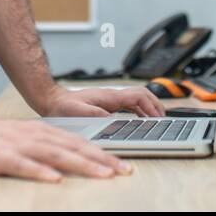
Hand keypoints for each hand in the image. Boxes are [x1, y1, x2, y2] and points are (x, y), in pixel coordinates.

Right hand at [0, 116, 134, 181]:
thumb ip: (43, 146)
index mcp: (38, 131)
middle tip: (123, 170)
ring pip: (54, 154)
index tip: (121, 164)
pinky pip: (22, 165)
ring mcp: (15, 145)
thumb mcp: (20, 138)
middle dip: (100, 159)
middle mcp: (31, 135)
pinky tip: (54, 179)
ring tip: (101, 174)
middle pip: (72, 147)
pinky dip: (39, 171)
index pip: (77, 142)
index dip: (100, 152)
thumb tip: (68, 159)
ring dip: (80, 164)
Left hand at [39, 85, 166, 118]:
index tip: (158, 118)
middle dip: (155, 105)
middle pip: (142, 95)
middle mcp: (113, 96)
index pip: (138, 96)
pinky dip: (140, 111)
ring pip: (137, 99)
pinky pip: (130, 105)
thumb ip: (95, 114)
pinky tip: (141, 120)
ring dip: (149, 108)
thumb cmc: (63, 107)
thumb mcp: (78, 112)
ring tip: (157, 120)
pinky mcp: (107, 104)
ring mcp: (111, 99)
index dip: (151, 106)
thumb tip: (113, 119)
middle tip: (163, 119)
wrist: (53, 102)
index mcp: (110, 97)